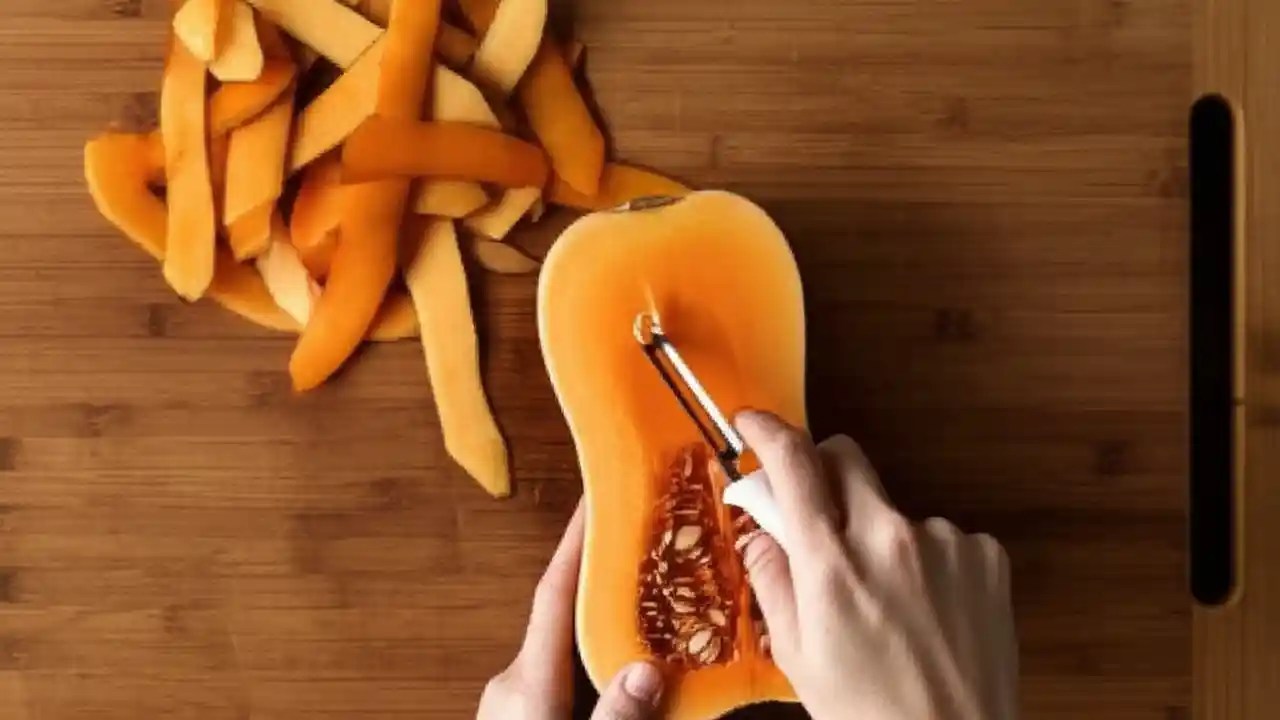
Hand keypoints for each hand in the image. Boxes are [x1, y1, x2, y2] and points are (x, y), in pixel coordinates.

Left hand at [477, 502, 665, 719]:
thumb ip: (612, 715)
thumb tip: (648, 670)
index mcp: (528, 682)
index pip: (553, 596)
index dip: (574, 543)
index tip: (594, 498)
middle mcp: (517, 679)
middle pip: (566, 614)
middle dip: (602, 577)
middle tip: (647, 543)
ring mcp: (516, 695)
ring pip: (567, 644)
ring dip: (603, 619)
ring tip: (654, 597)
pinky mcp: (523, 711)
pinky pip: (564, 669)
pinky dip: (594, 655)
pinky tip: (626, 660)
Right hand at [735, 411, 1018, 719]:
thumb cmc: (868, 713)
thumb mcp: (796, 654)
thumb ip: (772, 578)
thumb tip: (761, 530)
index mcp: (832, 563)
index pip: (793, 463)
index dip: (766, 430)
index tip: (752, 423)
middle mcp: (890, 538)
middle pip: (846, 458)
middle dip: (821, 473)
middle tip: (816, 517)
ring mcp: (945, 542)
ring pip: (892, 507)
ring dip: (878, 533)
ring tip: (886, 603)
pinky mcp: (985, 555)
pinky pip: (939, 536)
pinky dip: (925, 561)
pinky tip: (926, 610)